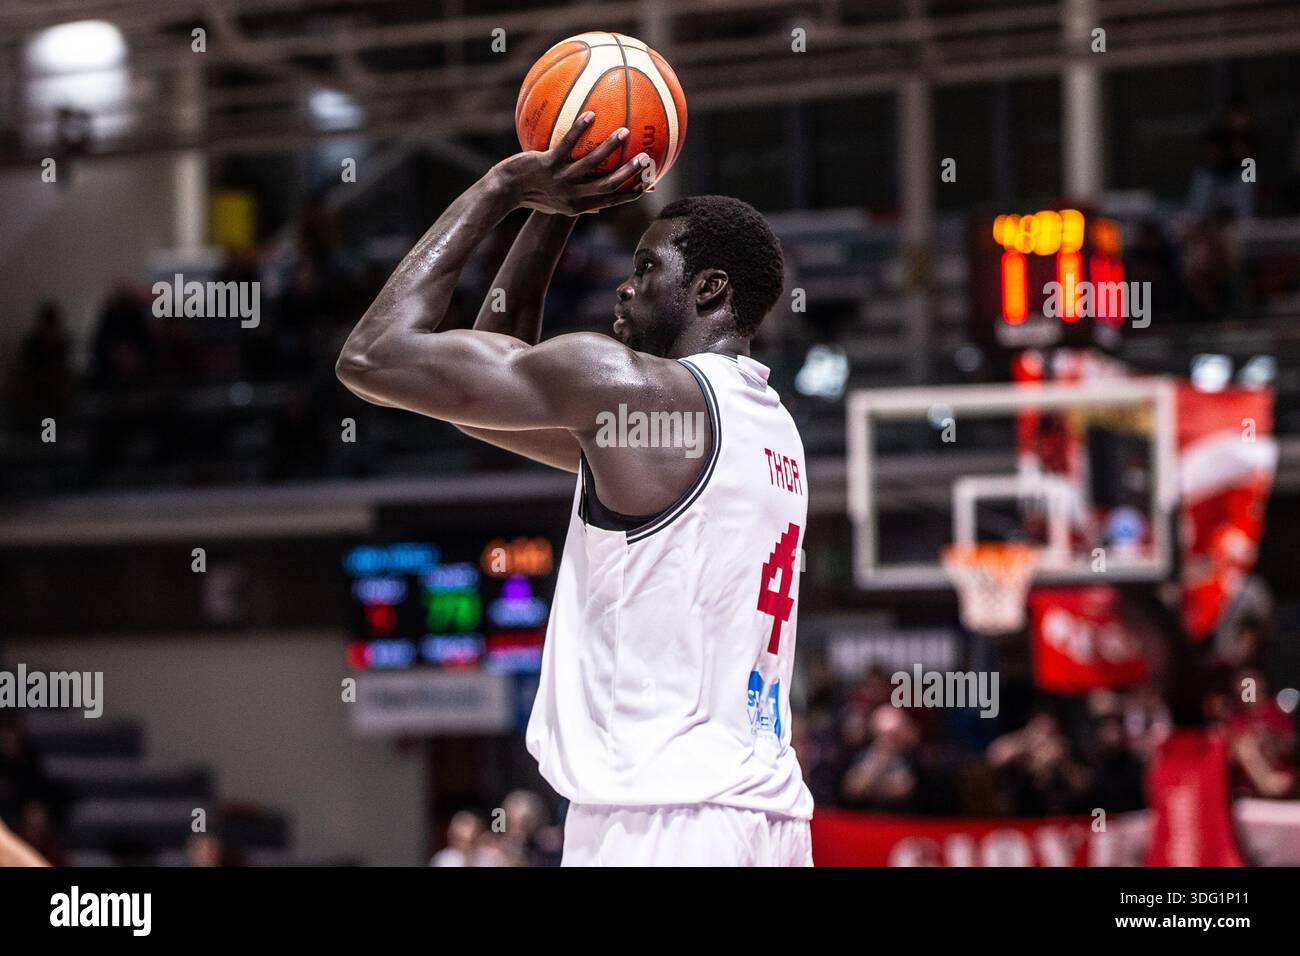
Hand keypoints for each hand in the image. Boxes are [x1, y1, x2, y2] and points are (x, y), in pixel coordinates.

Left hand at [495, 112, 650, 215]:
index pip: (613, 199)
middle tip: (646, 158)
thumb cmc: (532, 194)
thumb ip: (578, 199)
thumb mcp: (557, 203)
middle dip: (629, 172)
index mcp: (580, 205)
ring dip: (610, 147)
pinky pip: (567, 144)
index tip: (650, 181)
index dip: (632, 191)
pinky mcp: (546, 164)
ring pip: (591, 164)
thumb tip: (597, 200)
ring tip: (624, 131)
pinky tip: (591, 114)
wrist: (504, 193)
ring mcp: (561, 179)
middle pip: (608, 185)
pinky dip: (579, 130)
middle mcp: (573, 195)